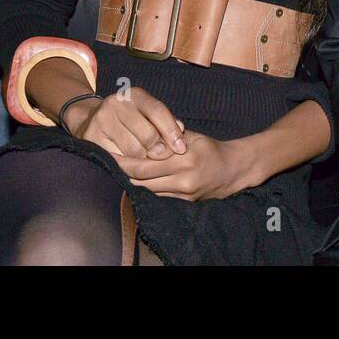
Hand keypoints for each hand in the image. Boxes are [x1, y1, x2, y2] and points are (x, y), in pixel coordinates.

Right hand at [64, 86, 186, 160]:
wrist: (88, 122)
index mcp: (133, 94)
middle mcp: (115, 103)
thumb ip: (166, 122)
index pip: (157, 111)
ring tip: (145, 160)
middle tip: (161, 157)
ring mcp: (100, 120)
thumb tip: (181, 135)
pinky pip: (118, 160)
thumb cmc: (129, 120)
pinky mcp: (90, 138)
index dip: (172, 131)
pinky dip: (128, 166)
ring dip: (144, 160)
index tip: (181, 149)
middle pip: (148, 134)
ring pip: (134, 150)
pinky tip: (131, 165)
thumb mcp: (147, 114)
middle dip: (159, 150)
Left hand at [112, 130, 254, 199]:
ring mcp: (184, 194)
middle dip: (121, 174)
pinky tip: (134, 185)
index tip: (108, 154)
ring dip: (130, 185)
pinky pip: (158, 199)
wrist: (234, 170)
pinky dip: (144, 192)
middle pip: (141, 181)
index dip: (124, 161)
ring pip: (147, 192)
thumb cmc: (210, 149)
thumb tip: (144, 134)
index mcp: (184, 159)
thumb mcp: (192, 136)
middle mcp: (183, 179)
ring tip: (114, 175)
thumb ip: (169, 136)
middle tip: (104, 165)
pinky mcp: (184, 203)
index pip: (145, 163)